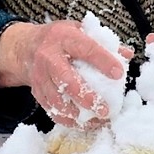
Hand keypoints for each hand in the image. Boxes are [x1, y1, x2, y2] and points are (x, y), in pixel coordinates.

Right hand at [0, 20, 127, 128]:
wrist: (25, 47)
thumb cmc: (59, 38)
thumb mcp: (79, 30)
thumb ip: (103, 41)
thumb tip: (127, 54)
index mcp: (64, 37)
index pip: (86, 49)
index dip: (103, 61)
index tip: (119, 73)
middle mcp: (49, 57)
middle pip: (67, 80)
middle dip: (87, 97)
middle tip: (105, 109)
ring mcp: (40, 76)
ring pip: (57, 100)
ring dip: (77, 114)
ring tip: (95, 120)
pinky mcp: (37, 91)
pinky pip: (51, 109)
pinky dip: (66, 119)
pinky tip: (81, 123)